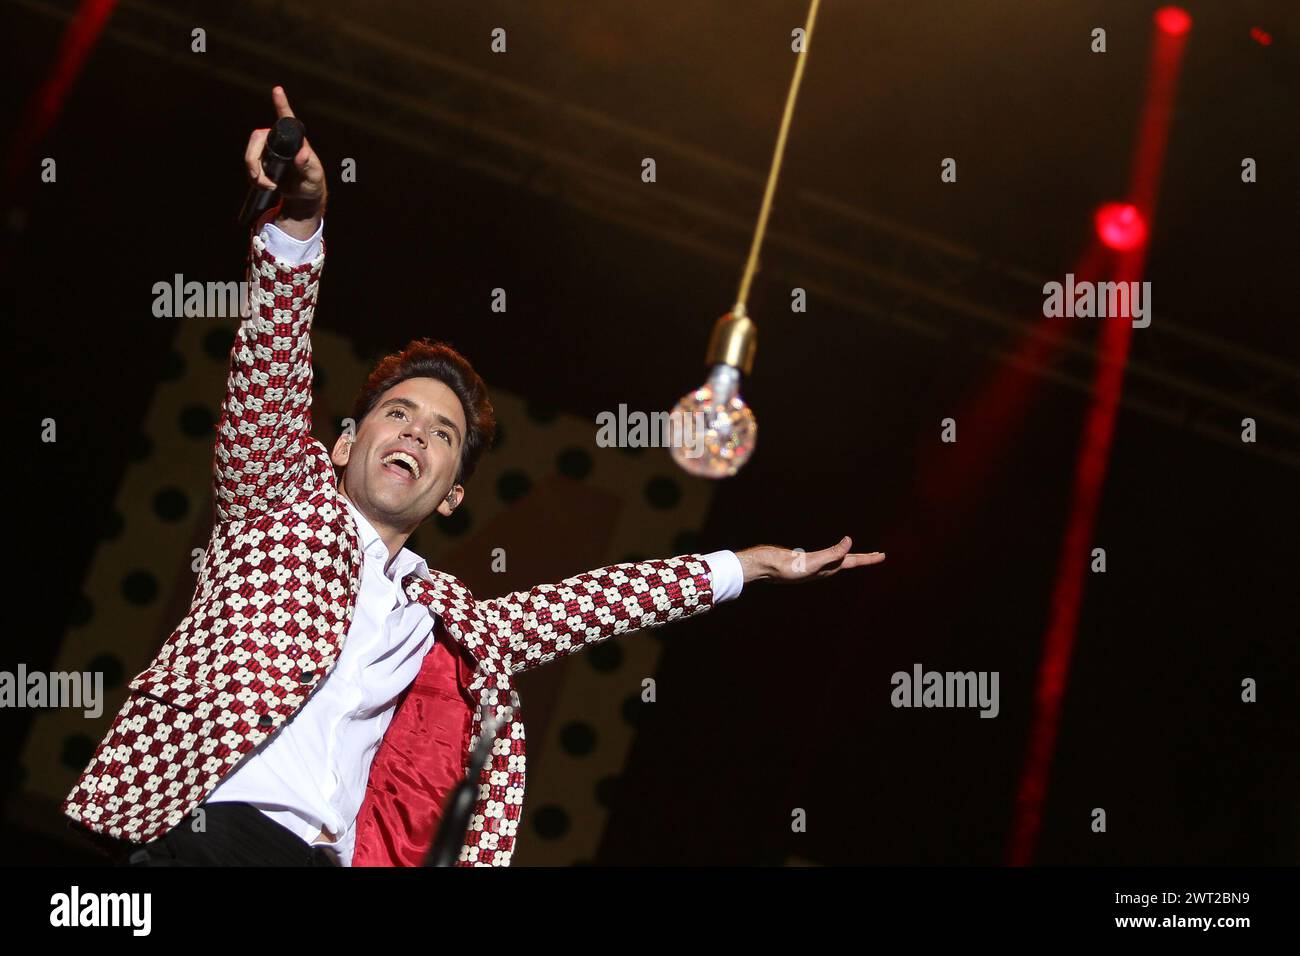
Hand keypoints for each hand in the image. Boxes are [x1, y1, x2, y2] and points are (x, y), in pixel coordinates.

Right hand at [244, 85, 325, 233]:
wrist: (303, 195)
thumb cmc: (312, 182)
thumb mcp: (313, 176)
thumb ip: (307, 165)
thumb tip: (303, 153)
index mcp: (295, 140)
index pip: (287, 119)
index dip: (281, 104)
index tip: (278, 90)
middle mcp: (280, 140)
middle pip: (257, 138)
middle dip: (253, 160)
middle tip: (261, 179)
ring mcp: (269, 149)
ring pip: (251, 154)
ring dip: (255, 173)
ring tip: (271, 186)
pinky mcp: (262, 160)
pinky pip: (250, 164)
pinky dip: (254, 178)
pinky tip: (265, 185)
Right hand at [736, 536, 884, 584]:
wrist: (766, 568)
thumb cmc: (788, 568)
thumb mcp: (814, 561)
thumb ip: (832, 553)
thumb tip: (850, 542)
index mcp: (828, 569)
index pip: (853, 561)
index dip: (869, 558)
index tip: (883, 555)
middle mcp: (823, 568)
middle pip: (848, 561)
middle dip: (863, 558)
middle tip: (878, 555)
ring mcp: (813, 564)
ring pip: (837, 558)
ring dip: (849, 555)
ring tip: (856, 552)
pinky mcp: (804, 559)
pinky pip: (825, 554)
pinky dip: (833, 551)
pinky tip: (830, 552)